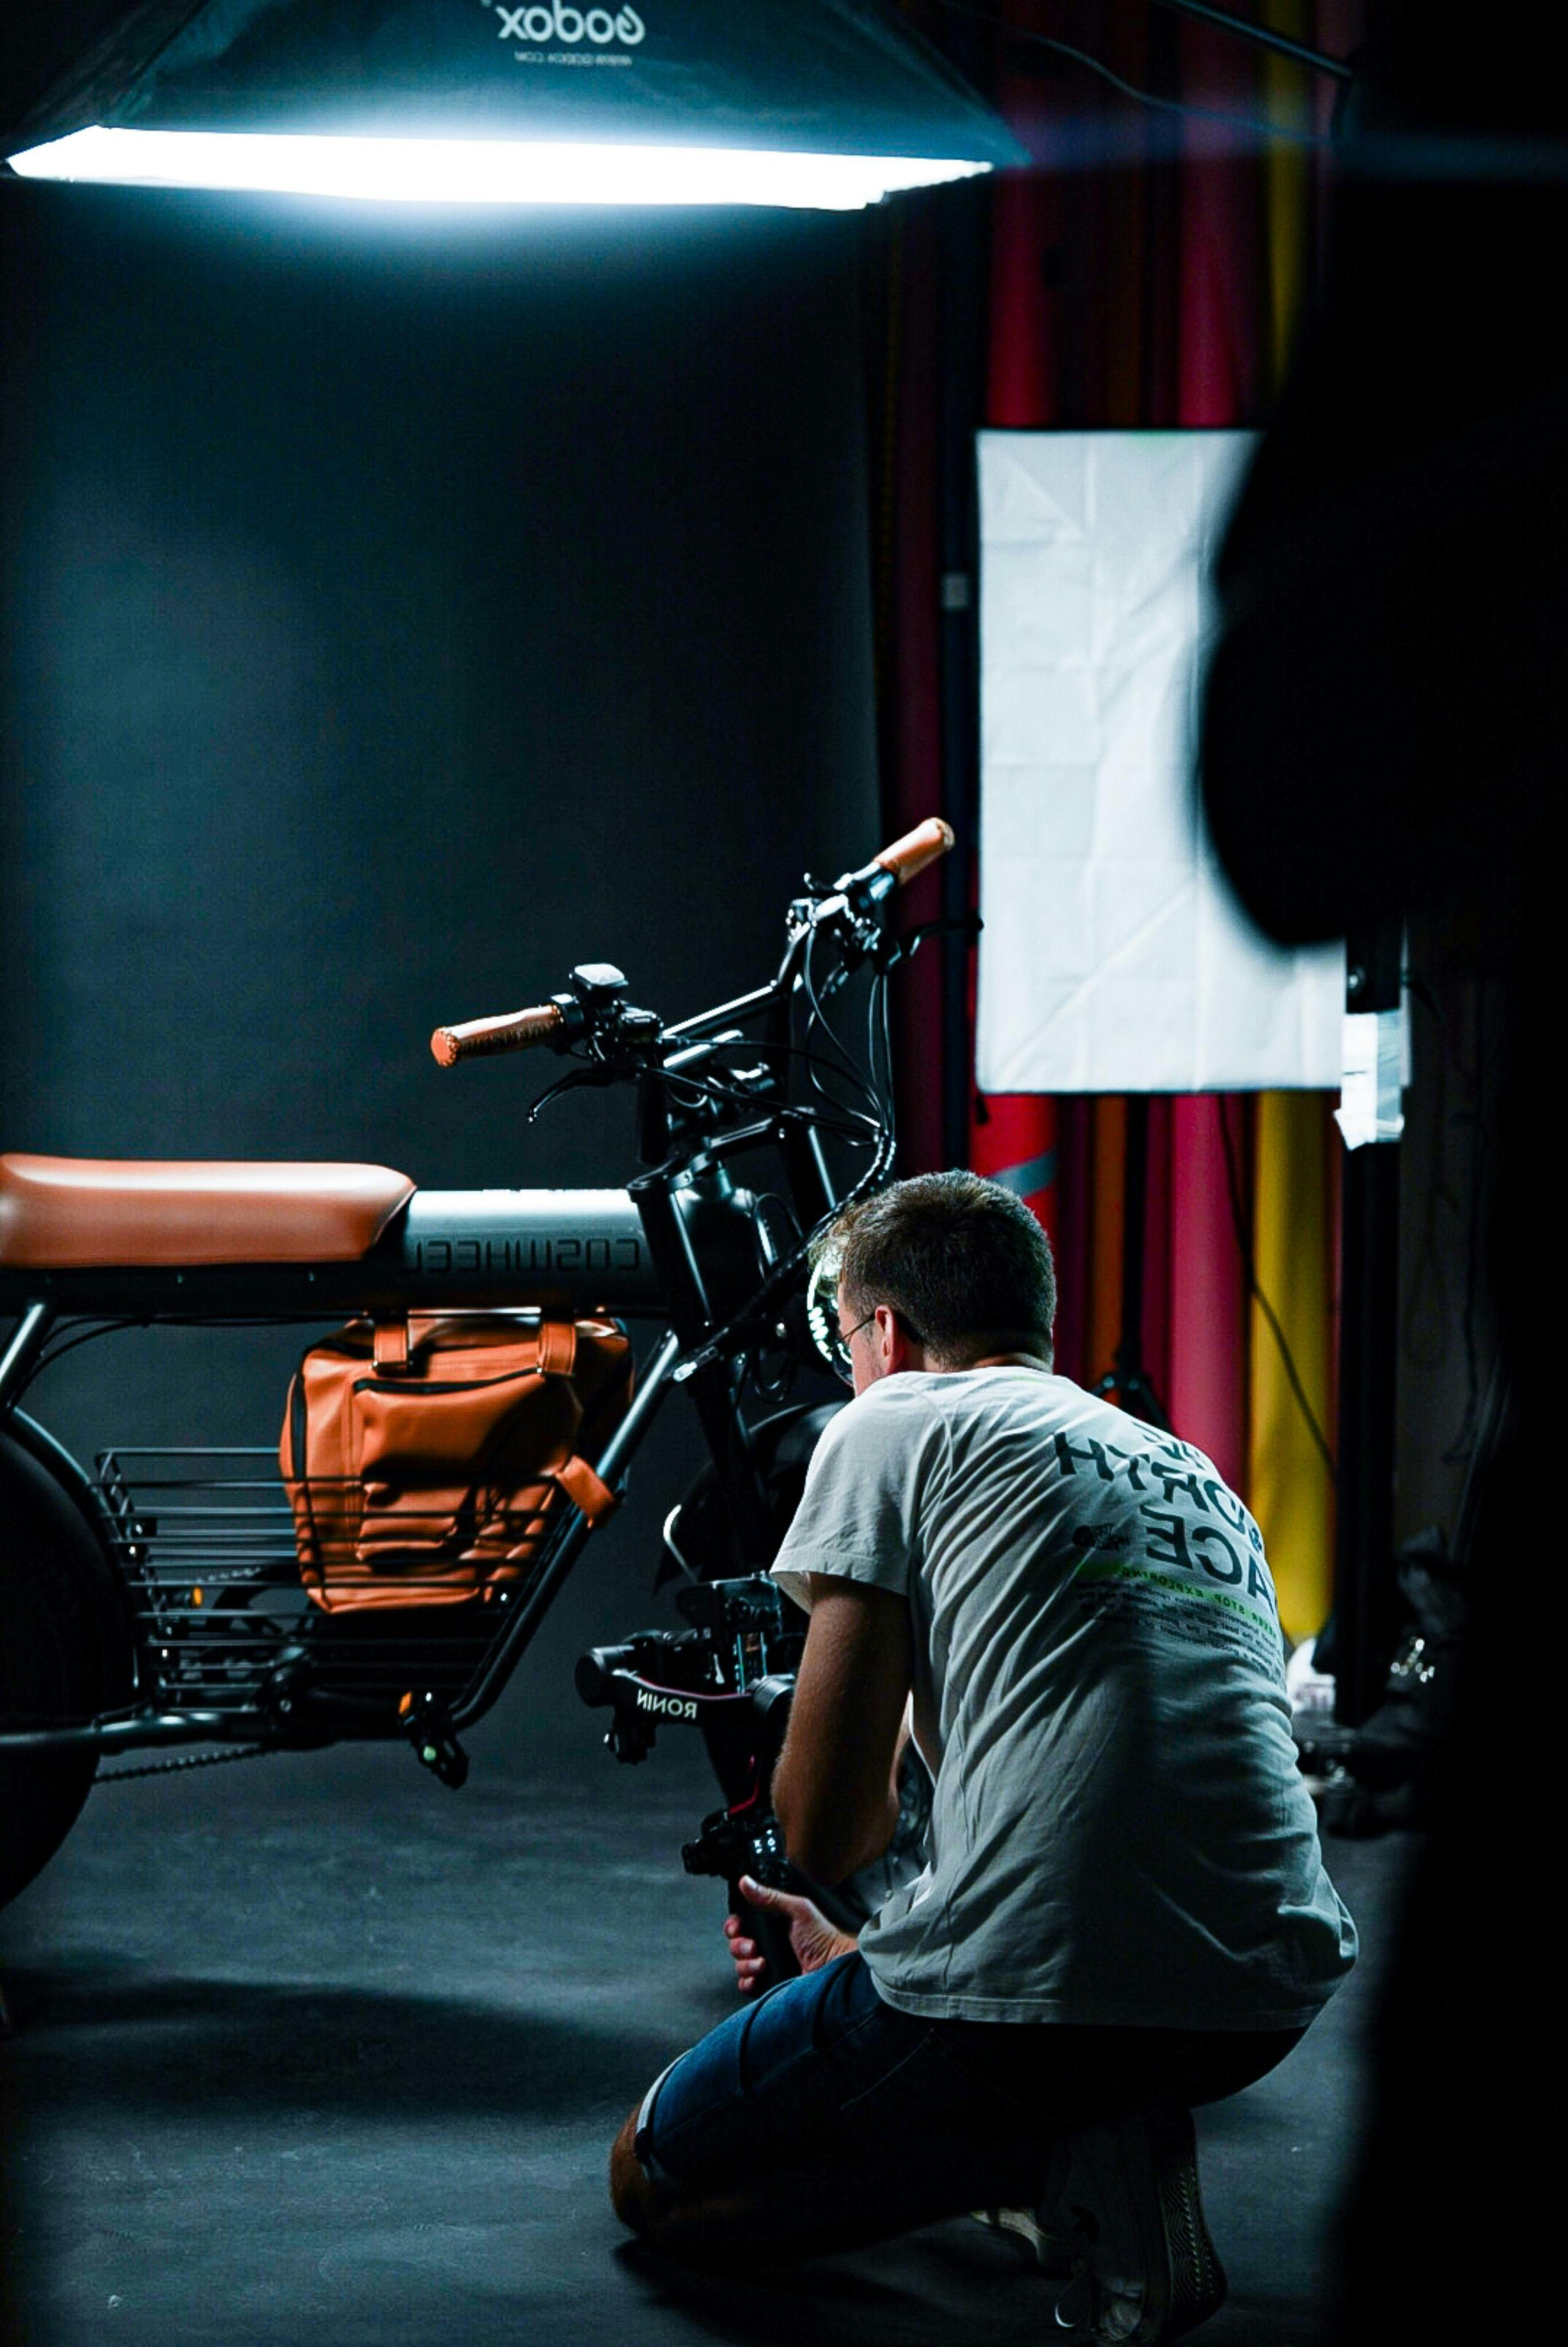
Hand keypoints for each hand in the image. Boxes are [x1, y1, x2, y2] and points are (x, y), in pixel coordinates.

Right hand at [723, 1874, 857, 1996]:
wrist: (833, 1969)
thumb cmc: (822, 1938)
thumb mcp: (798, 1911)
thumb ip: (771, 1896)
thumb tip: (746, 1881)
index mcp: (772, 1925)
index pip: (743, 1923)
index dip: (735, 1925)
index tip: (737, 1927)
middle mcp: (766, 1944)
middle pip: (736, 1944)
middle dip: (740, 1945)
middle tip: (753, 1946)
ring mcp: (766, 1965)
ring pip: (740, 1964)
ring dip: (746, 1964)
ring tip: (762, 1963)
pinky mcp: (767, 1984)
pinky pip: (745, 1984)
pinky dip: (748, 1981)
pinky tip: (759, 1976)